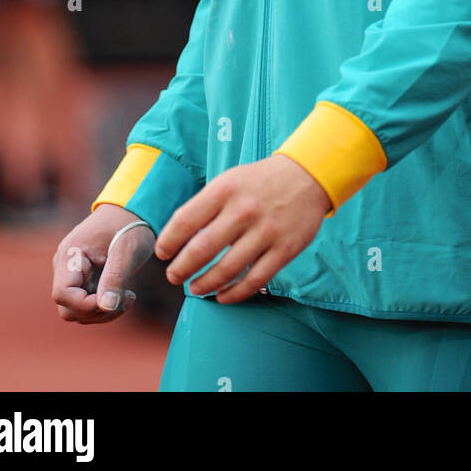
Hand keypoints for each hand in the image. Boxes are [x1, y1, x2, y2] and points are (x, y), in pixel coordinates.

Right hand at [52, 205, 156, 324]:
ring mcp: (72, 275)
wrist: (132, 211)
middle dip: (97, 311)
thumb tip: (106, 306)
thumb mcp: (128, 249)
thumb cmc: (130, 225)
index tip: (114, 300)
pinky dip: (105, 308)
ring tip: (128, 296)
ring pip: (77, 311)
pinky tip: (125, 295)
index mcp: (70, 255)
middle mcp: (65, 266)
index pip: (63, 294)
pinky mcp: (83, 281)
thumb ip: (115, 278)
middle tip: (127, 299)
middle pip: (68, 307)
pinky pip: (87, 305)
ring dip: (103, 312)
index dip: (86, 305)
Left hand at [155, 154, 330, 303]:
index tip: (163, 253)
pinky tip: (222, 295)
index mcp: (226, 189)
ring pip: (227, 270)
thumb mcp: (229, 180)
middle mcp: (244, 210)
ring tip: (194, 288)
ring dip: (204, 285)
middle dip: (181, 269)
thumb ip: (205, 206)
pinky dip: (234, 293)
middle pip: (202, 250)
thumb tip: (177, 238)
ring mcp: (266, 231)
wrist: (307, 175)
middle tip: (174, 276)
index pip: (185, 221)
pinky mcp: (285, 249)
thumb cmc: (260, 181)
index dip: (168, 242)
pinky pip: (254, 280)